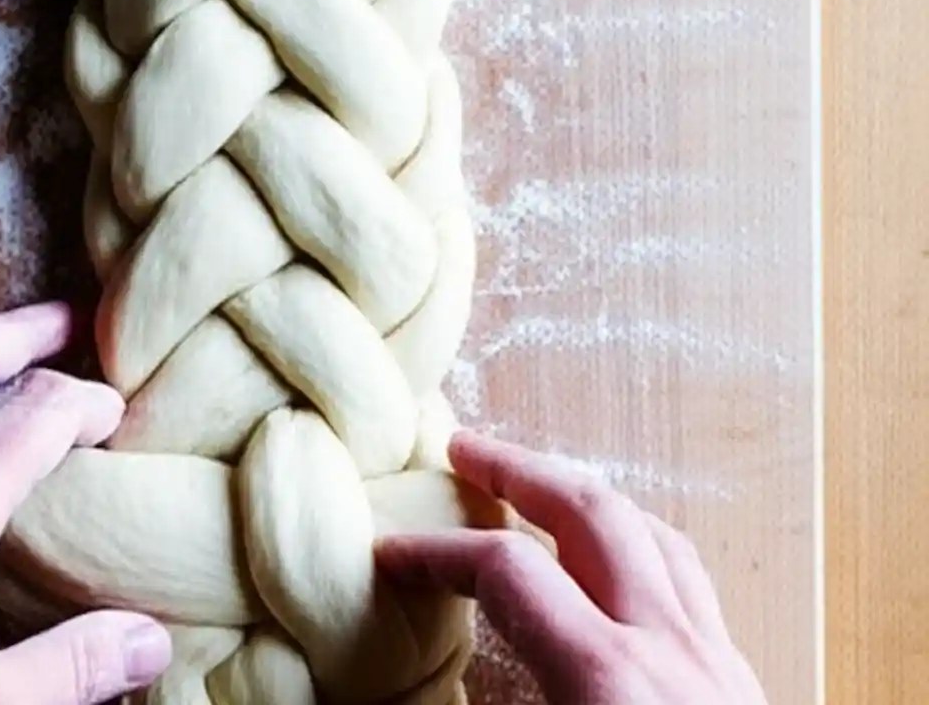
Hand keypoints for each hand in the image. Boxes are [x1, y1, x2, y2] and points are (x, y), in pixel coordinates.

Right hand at [377, 432, 765, 704]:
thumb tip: (407, 696)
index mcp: (607, 681)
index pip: (507, 573)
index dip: (435, 553)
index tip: (389, 553)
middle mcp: (669, 649)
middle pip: (591, 513)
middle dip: (520, 470)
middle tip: (467, 450)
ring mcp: (716, 660)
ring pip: (653, 535)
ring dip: (585, 497)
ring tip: (537, 487)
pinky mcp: (741, 683)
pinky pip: (688, 580)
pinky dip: (637, 546)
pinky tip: (615, 563)